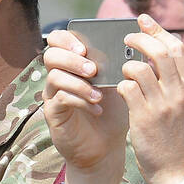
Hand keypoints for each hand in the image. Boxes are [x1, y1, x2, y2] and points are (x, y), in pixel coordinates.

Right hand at [42, 30, 128, 173]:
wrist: (107, 145)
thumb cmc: (114, 111)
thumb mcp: (118, 83)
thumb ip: (118, 63)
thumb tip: (131, 45)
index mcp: (74, 62)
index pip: (59, 39)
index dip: (68, 39)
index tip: (86, 48)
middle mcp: (59, 75)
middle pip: (51, 55)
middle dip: (72, 59)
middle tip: (93, 70)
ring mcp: (53, 94)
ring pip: (54, 76)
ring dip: (78, 82)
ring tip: (99, 93)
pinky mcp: (53, 113)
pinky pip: (59, 99)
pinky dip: (80, 101)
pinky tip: (97, 108)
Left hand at [118, 14, 183, 183]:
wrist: (177, 172)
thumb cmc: (176, 140)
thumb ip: (175, 84)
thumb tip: (156, 58)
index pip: (177, 49)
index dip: (159, 31)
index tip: (144, 21)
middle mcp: (180, 93)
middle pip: (159, 51)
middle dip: (140, 38)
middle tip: (126, 37)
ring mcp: (162, 105)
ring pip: (139, 68)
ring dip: (126, 65)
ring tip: (121, 71)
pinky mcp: (144, 118)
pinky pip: (127, 88)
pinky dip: (120, 85)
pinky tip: (118, 91)